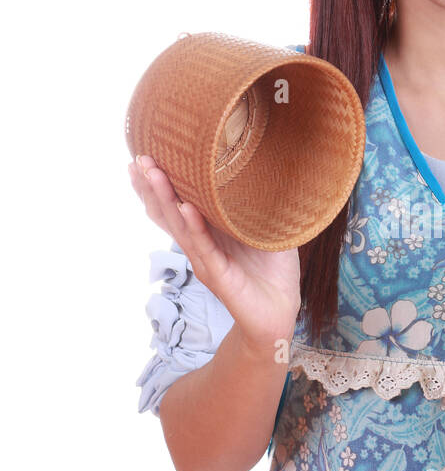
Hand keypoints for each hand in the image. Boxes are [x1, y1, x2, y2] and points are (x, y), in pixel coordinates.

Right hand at [128, 153, 300, 352]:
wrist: (280, 314)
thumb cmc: (272, 272)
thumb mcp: (266, 230)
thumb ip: (261, 204)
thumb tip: (271, 166)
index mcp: (208, 233)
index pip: (174, 206)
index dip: (158, 185)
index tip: (144, 157)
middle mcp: (199, 245)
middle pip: (167, 212)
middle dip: (151, 185)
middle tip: (139, 158)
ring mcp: (205, 260)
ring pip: (179, 225)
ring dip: (165, 198)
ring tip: (152, 172)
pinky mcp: (218, 275)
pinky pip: (203, 247)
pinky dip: (194, 227)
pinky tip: (185, 208)